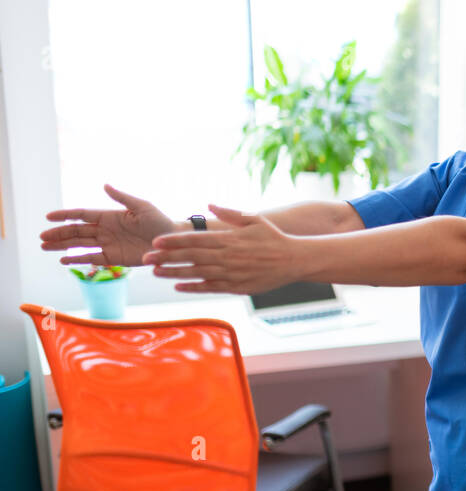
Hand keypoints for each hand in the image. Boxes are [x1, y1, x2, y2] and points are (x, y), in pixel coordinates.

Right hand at [40, 183, 178, 266]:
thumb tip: (105, 185)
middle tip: (41, 237)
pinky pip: (92, 259)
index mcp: (109, 216)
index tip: (48, 216)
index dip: (65, 215)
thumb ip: (122, 198)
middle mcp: (105, 230)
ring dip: (62, 246)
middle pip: (76, 231)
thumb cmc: (160, 221)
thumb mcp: (142, 207)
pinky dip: (78, 260)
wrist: (172, 241)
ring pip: (80, 245)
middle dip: (58, 234)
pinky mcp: (114, 258)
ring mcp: (108, 244)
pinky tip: (63, 260)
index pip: (82, 215)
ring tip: (45, 247)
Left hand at [142, 204, 304, 294]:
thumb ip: (229, 212)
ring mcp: (231, 273)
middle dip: (165, 258)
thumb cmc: (274, 238)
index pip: (195, 239)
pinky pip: (211, 287)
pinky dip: (193, 287)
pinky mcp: (237, 286)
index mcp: (229, 239)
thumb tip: (209, 203)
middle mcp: (227, 256)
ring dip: (174, 273)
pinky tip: (178, 286)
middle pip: (190, 257)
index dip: (173, 241)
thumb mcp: (254, 219)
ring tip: (155, 272)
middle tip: (145, 259)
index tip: (155, 242)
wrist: (295, 260)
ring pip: (197, 273)